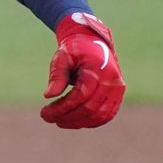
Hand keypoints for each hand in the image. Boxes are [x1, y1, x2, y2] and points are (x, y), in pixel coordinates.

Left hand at [40, 12, 124, 128]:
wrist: (92, 40)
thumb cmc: (74, 49)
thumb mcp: (61, 57)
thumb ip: (57, 76)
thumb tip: (48, 95)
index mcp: (98, 70)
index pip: (80, 96)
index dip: (62, 108)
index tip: (44, 113)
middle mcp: (112, 81)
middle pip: (90, 108)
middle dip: (68, 117)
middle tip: (48, 118)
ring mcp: (118, 88)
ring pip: (101, 115)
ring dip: (79, 122)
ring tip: (59, 122)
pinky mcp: (118, 94)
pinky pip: (108, 114)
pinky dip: (92, 121)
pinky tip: (75, 122)